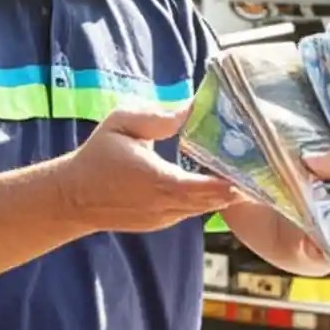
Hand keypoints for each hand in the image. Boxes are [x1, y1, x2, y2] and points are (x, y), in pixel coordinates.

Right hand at [60, 106, 240, 233]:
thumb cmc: (97, 157)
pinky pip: (192, 211)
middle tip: (256, 163)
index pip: (206, 188)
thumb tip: (191, 107)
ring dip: (223, 192)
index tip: (251, 165)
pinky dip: (205, 198)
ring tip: (241, 168)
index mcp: (158, 180)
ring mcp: (164, 218)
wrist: (73, 198)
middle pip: (214, 200)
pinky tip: (215, 179)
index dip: (231, 180)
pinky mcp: (161, 222)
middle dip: (236, 184)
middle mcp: (165, 205)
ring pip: (205, 208)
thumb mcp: (122, 123)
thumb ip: (158, 116)